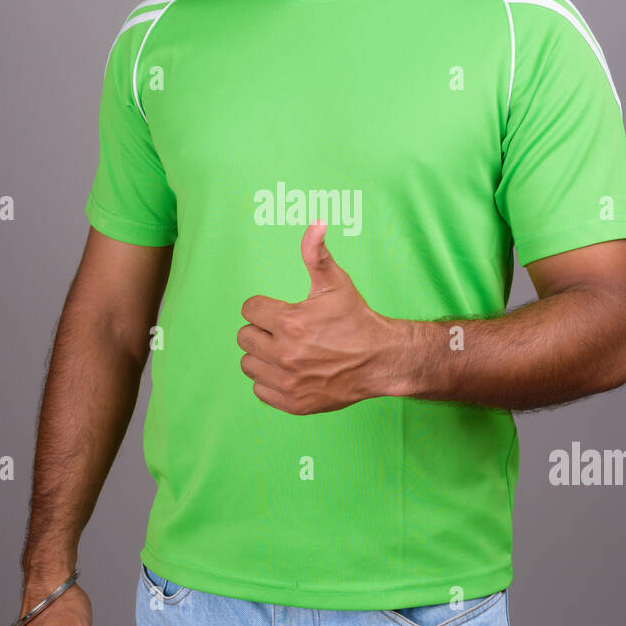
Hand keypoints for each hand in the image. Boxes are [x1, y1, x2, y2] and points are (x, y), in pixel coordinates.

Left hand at [237, 221, 393, 413]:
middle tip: (286, 331)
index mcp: (290, 322)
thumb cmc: (356, 319)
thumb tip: (315, 222)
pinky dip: (270, 381)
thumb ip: (316, 253)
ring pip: (248, 364)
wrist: (381, 360)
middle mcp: (285, 354)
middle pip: (244, 337)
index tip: (283, 312)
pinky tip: (290, 371)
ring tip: (286, 350)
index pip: (249, 309)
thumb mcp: (336, 283)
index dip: (265, 308)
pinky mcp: (292, 403)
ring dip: (262, 356)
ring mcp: (287, 381)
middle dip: (262, 331)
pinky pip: (259, 389)